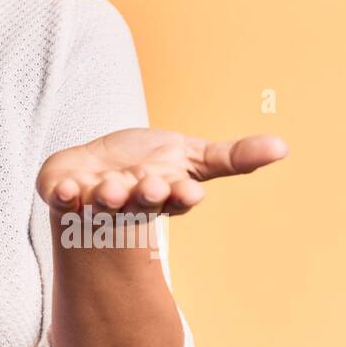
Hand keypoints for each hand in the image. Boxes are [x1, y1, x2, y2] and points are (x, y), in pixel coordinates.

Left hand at [37, 128, 288, 218]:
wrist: (94, 170)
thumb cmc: (148, 163)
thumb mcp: (193, 155)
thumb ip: (233, 156)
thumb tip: (284, 146)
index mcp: (165, 192)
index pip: (179, 197)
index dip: (183, 195)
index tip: (189, 191)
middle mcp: (131, 199)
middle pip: (142, 200)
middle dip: (147, 194)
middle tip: (149, 187)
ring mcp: (96, 197)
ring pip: (104, 199)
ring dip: (108, 195)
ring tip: (110, 189)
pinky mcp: (63, 190)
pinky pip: (61, 194)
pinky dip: (63, 192)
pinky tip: (67, 188)